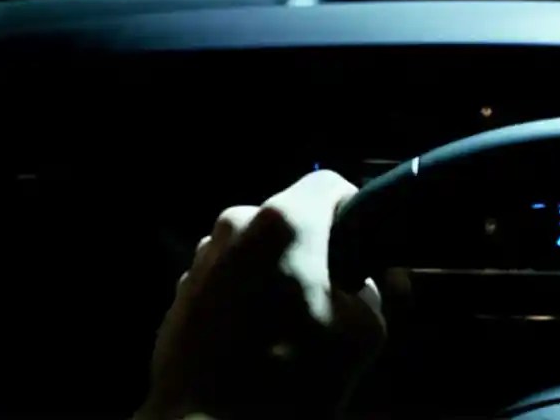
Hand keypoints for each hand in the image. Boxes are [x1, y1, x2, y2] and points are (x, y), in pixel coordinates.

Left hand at [136, 171, 385, 419]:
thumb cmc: (290, 377)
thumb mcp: (364, 334)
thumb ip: (378, 292)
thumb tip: (376, 280)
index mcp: (285, 222)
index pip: (330, 183)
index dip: (352, 212)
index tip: (361, 248)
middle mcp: (236, 226)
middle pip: (289, 217)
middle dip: (312, 248)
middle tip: (330, 296)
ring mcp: (202, 259)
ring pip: (254, 248)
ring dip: (275, 272)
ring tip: (290, 323)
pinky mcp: (181, 293)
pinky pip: (225, 278)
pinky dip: (244, 297)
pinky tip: (256, 339)